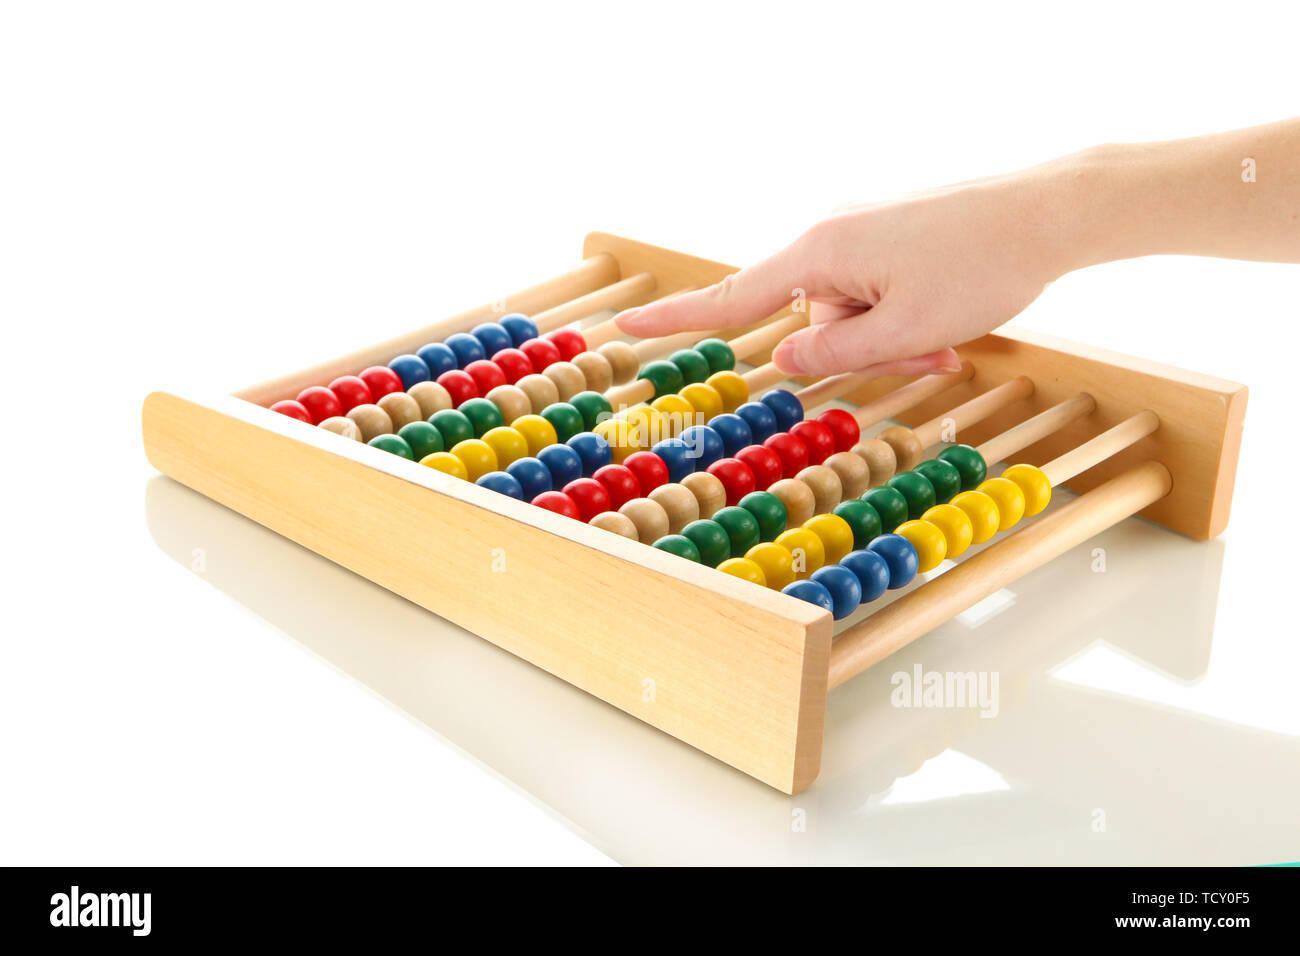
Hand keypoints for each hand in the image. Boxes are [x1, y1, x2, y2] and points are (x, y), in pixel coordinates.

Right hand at [616, 171, 1071, 378]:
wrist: (1053, 209)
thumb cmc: (980, 266)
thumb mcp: (903, 329)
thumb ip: (834, 352)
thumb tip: (786, 357)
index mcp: (821, 253)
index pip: (734, 298)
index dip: (677, 318)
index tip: (625, 323)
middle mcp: (832, 236)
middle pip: (816, 318)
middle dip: (863, 348)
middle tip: (931, 352)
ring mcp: (864, 233)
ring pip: (856, 312)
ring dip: (896, 336)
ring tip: (952, 333)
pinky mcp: (892, 236)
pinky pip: (880, 292)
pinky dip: (908, 315)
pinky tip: (952, 315)